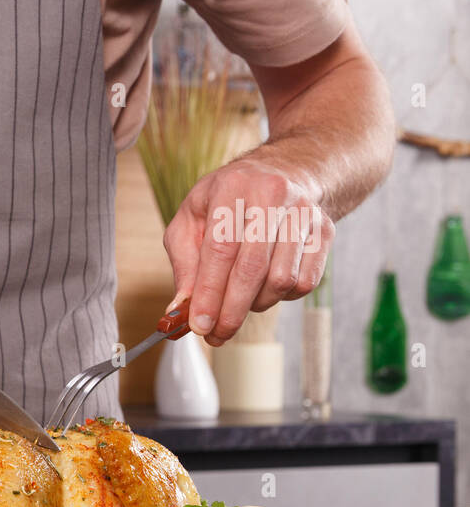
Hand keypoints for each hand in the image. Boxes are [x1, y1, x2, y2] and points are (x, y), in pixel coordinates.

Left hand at [162, 158, 334, 345]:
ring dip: (255, 304)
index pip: (221, 250)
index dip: (209, 293)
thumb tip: (181, 309)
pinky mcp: (325, 231)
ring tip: (238, 301)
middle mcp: (273, 195)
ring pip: (281, 280)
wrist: (285, 171)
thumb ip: (184, 263)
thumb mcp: (192, 218)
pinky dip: (280, 297)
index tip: (198, 325)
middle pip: (253, 269)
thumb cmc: (228, 200)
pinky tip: (264, 287)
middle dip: (231, 311)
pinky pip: (304, 282)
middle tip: (215, 335)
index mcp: (232, 188)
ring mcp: (304, 213)